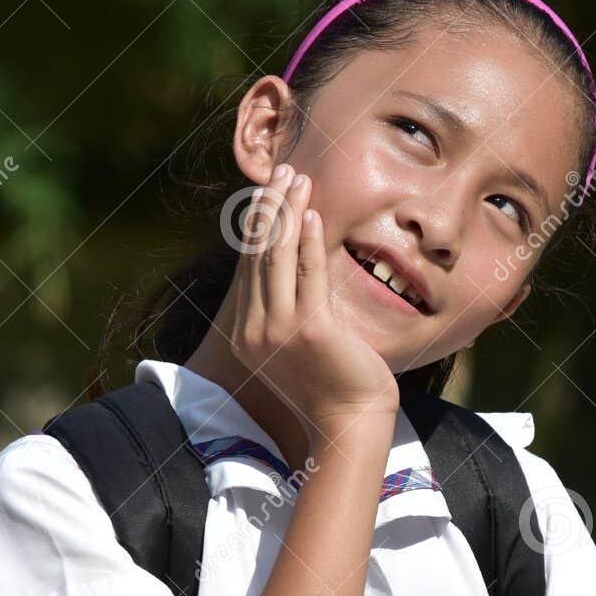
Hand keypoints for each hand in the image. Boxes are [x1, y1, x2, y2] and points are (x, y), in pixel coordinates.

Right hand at [224, 162, 401, 442]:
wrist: (349, 426)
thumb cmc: (331, 389)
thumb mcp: (297, 349)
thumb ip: (286, 314)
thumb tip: (291, 275)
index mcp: (246, 335)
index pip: (248, 267)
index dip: (258, 223)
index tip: (270, 191)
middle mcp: (254, 332)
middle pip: (258, 254)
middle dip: (270, 206)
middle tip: (282, 169)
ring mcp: (279, 332)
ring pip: (278, 257)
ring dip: (287, 211)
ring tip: (297, 177)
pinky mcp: (311, 331)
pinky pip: (308, 275)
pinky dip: (308, 241)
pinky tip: (312, 213)